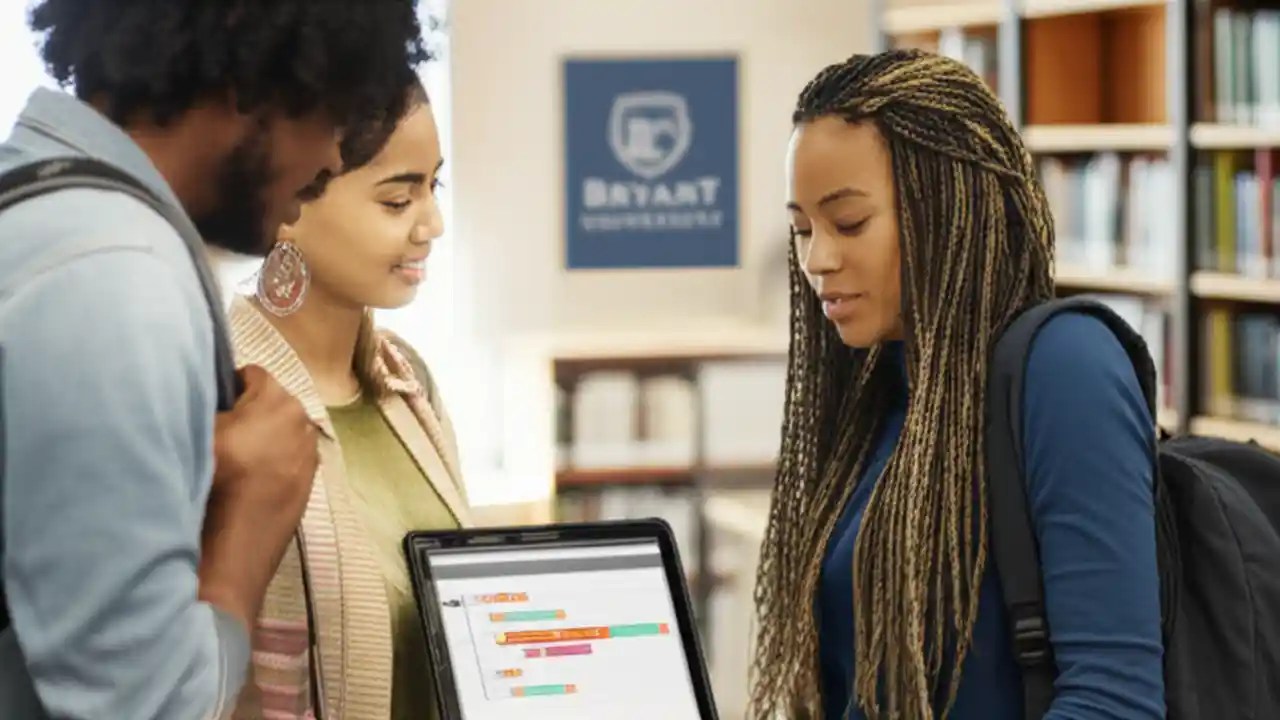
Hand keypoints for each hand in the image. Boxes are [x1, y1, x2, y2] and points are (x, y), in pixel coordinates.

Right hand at [198, 365, 318, 630]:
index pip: (250, 374)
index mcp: (278, 398)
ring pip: (280, 433)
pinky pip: (286, 460)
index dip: (226, 385)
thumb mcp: (199, 427)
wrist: (237, 541)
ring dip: (261, 440)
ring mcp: (310, 454)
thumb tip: (205, 395)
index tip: (210, 406)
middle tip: (218, 435)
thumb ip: (205, 401)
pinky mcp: (310, 483)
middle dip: (246, 413)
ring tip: (233, 462)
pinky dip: (271, 465)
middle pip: (269, 403)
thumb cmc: (216, 475)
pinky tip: (248, 484)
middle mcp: (303, 420)